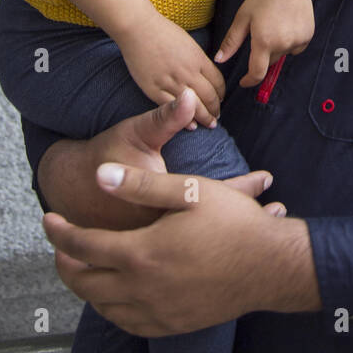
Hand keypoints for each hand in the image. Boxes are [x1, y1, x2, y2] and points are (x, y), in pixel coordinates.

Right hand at [38, 90, 286, 229]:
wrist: (73, 187)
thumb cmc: (108, 154)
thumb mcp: (136, 132)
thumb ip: (165, 117)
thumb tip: (191, 97)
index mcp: (159, 205)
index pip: (212, 197)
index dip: (244, 188)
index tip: (269, 179)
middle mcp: (158, 233)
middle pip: (213, 228)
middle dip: (248, 219)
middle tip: (280, 212)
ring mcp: (153, 250)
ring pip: (203, 246)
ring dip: (235, 237)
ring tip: (268, 229)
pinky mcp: (149, 256)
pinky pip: (189, 252)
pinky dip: (213, 247)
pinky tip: (235, 244)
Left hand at [42, 164, 320, 335]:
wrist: (270, 266)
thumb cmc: (233, 223)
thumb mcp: (188, 191)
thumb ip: (139, 185)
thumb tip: (98, 176)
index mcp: (141, 253)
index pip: (82, 246)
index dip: (59, 232)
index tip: (48, 219)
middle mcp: (142, 289)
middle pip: (84, 281)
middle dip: (64, 262)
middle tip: (60, 245)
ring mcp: (156, 312)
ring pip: (102, 306)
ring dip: (85, 286)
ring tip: (84, 266)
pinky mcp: (171, 325)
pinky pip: (127, 323)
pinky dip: (110, 308)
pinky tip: (115, 295)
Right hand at [117, 13, 225, 126]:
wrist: (138, 28)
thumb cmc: (162, 31)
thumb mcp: (188, 43)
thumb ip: (198, 60)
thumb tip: (206, 73)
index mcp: (198, 59)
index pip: (218, 82)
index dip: (221, 93)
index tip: (220, 99)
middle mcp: (188, 73)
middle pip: (209, 97)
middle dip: (215, 110)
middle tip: (217, 116)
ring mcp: (171, 82)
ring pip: (194, 106)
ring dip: (204, 118)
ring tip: (209, 124)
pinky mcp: (154, 90)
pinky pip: (173, 108)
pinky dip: (184, 119)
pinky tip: (191, 125)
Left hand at [214, 0, 314, 85]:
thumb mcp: (242, 17)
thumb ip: (231, 41)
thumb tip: (219, 60)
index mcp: (263, 41)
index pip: (257, 72)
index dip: (249, 80)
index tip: (244, 82)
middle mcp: (282, 44)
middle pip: (269, 61)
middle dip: (262, 54)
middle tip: (261, 31)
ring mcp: (298, 40)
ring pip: (283, 54)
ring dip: (277, 47)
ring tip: (275, 24)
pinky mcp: (308, 36)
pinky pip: (296, 47)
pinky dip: (290, 42)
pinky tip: (287, 24)